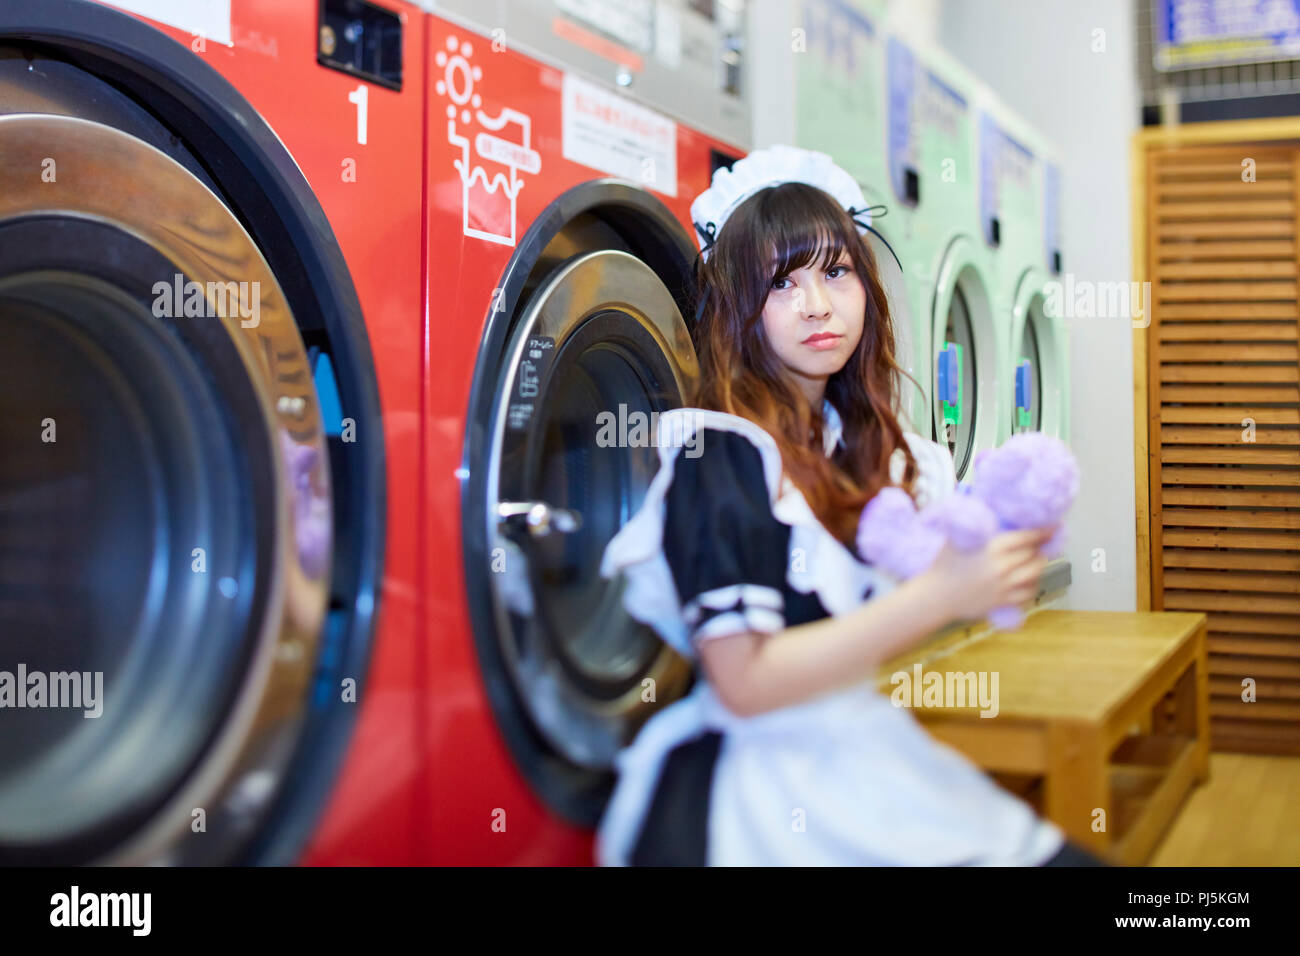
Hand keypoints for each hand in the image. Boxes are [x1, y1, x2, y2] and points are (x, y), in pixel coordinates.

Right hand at [922, 527, 1053, 623]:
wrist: (936, 596)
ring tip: (1037, 560)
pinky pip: (1028, 593)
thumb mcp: (957, 539)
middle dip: (1041, 548)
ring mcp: (1004, 586)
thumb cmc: (944, 564)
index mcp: (994, 547)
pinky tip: (1028, 579)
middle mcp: (1003, 567)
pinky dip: (1032, 585)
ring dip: (1038, 565)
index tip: (1053, 527)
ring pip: (1035, 574)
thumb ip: (976, 526)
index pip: (1028, 537)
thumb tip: (989, 508)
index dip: (1043, 531)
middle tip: (1043, 543)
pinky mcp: (1003, 602)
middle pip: (1034, 555)